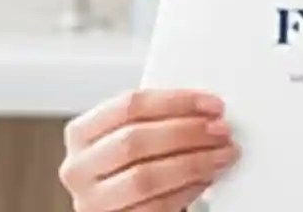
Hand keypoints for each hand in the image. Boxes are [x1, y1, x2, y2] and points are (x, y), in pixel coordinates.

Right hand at [58, 89, 240, 211]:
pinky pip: (155, 207)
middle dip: (187, 132)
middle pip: (135, 140)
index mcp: (82, 133)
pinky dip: (187, 190)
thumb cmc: (135, 164)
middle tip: (221, 129)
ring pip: (145, 177)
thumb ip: (160, 119)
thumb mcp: (137, 135)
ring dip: (194, 163)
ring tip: (223, 154)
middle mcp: (79, 168)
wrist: (127, 204)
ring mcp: (93, 201)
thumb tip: (207, 109)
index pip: (128, 106)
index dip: (175, 102)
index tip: (211, 104)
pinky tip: (206, 179)